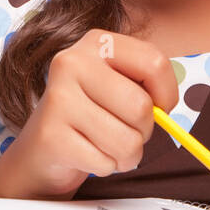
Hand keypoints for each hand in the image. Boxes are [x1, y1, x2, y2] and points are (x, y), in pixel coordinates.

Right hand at [0, 29, 177, 198]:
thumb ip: (147, 87)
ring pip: (127, 141)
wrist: (42, 148)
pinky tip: (86, 154)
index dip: (167, 94)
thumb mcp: (120, 85)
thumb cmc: (92, 115)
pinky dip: (104, 167)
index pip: (154, 62)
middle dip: (142, 131)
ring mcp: (58, 97)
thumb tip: (165, 111)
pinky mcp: (51, 134)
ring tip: (104, 143)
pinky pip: (105, 163)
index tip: (157, 107)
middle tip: (123, 128)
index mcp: (97, 42)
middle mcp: (72, 61)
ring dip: (125, 154)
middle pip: (141, 107)